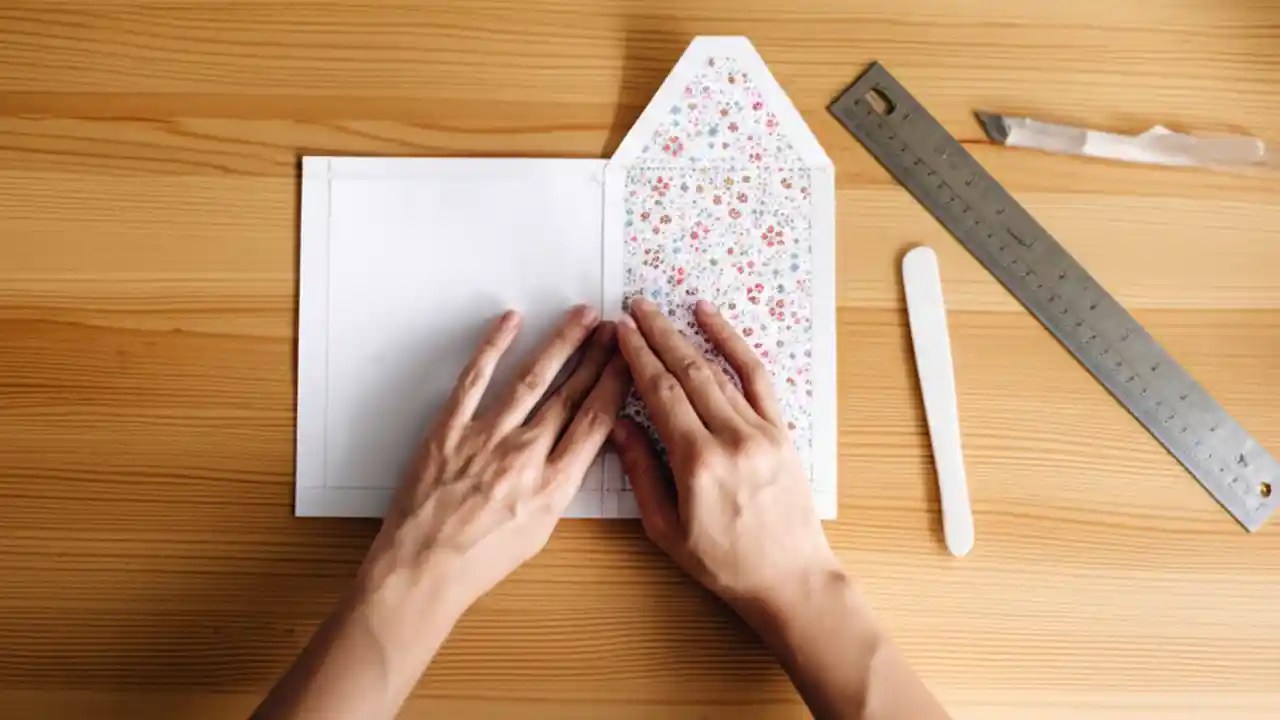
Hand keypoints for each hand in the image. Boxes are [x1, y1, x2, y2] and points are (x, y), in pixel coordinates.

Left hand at [256, 305, 631, 719]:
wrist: (422, 570)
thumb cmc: (479, 560)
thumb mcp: (539, 531)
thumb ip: (559, 485)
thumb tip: (575, 449)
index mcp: (553, 486)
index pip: (595, 423)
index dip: (614, 386)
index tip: (628, 361)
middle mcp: (525, 455)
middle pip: (570, 395)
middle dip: (597, 357)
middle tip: (613, 329)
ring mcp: (486, 438)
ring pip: (533, 379)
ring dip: (562, 344)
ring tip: (581, 318)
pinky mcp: (449, 429)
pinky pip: (475, 379)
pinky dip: (494, 347)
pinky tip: (512, 322)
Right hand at [612, 297, 840, 618]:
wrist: (789, 578)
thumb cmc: (724, 564)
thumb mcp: (666, 529)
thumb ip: (642, 472)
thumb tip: (619, 425)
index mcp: (698, 464)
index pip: (661, 393)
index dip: (637, 357)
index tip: (620, 332)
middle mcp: (731, 439)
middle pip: (687, 372)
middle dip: (656, 336)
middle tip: (633, 308)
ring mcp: (761, 431)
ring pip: (717, 371)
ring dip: (686, 336)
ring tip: (660, 312)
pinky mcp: (780, 431)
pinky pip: (756, 377)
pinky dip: (733, 344)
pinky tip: (712, 319)